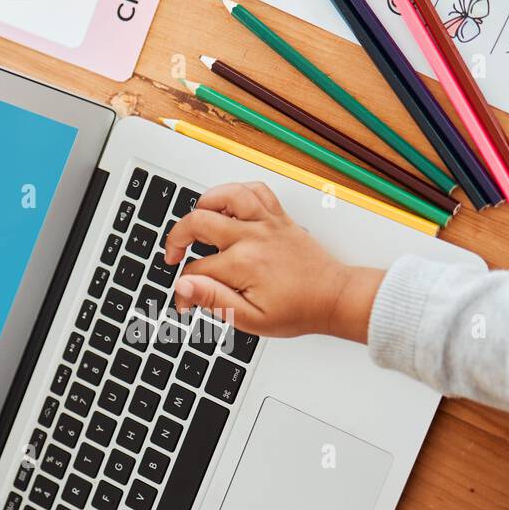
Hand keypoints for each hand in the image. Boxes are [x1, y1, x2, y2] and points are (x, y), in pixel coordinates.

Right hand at [163, 182, 384, 342]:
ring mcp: (266, 223)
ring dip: (204, 205)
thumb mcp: (251, 319)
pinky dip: (238, 192)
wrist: (333, 298)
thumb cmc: (298, 310)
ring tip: (196, 223)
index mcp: (242, 264)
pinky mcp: (279, 217)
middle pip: (198, 222)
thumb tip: (183, 288)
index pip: (195, 270)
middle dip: (176, 239)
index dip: (184, 289)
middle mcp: (252, 237)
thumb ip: (213, 300)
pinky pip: (256, 190)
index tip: (186, 302)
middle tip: (174, 256)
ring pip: (226, 195)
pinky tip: (228, 206)